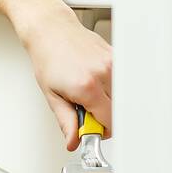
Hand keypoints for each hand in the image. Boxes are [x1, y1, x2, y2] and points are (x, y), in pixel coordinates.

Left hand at [22, 12, 112, 151]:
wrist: (51, 31)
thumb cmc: (49, 58)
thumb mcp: (52, 96)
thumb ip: (66, 122)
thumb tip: (73, 141)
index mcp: (87, 87)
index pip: (109, 122)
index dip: (101, 130)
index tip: (91, 129)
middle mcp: (104, 74)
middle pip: (119, 111)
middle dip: (105, 117)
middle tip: (87, 111)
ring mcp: (113, 63)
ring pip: (123, 96)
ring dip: (109, 101)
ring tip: (91, 94)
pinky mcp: (117, 56)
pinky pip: (122, 82)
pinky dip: (112, 87)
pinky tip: (96, 82)